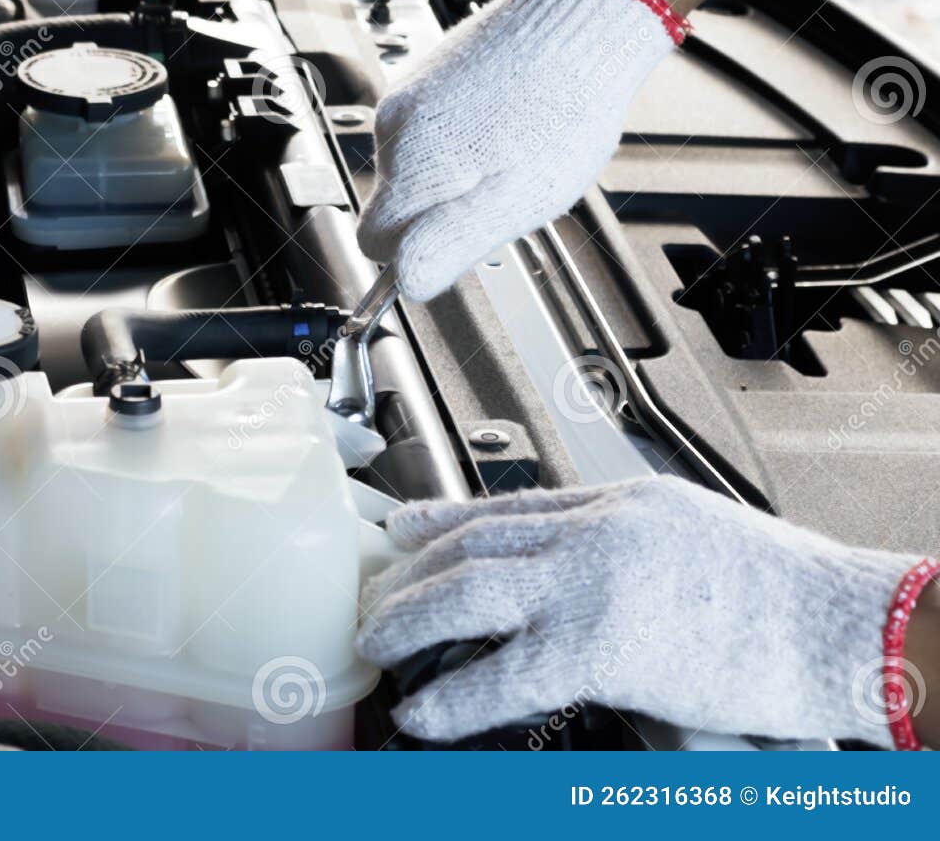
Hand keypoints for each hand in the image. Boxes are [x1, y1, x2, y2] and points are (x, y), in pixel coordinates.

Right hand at [356, 0, 684, 301]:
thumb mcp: (517, 199)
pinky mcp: (426, 71)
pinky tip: (505, 118)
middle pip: (398, 201)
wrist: (582, 16)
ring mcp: (408, 94)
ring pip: (415, 162)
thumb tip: (407, 278)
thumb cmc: (563, 106)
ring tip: (512, 147)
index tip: (454, 245)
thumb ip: (451, 243)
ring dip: (455, 168)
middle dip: (441, 208)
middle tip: (503, 189)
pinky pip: (429, 125)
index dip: (416, 253)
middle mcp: (396, 128)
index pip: (374, 241)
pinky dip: (462, 133)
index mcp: (411, 168)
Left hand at [357, 477, 917, 744]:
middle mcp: (593, 532)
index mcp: (619, 504)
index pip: (509, 504)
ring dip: (410, 618)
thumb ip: (628, 547)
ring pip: (468, 591)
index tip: (405, 526)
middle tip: (375, 594)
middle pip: (474, 542)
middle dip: (413, 571)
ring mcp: (590, 584)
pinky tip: (424, 712)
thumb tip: (583, 572)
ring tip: (377, 643)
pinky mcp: (600, 646)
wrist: (842, 622)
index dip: (445, 516)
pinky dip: (453, 697)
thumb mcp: (693, 535)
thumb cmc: (787, 593)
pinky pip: (502, 672)